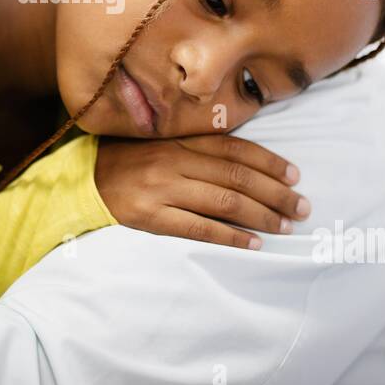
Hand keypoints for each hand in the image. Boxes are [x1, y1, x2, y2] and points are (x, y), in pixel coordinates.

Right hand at [95, 134, 309, 249]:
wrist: (81, 182)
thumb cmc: (126, 161)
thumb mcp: (160, 144)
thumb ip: (195, 147)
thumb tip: (243, 161)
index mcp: (179, 140)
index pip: (234, 149)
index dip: (268, 162)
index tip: (295, 175)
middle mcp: (175, 161)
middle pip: (237, 177)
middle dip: (276, 193)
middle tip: (303, 207)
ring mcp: (163, 189)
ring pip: (224, 202)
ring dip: (261, 215)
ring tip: (286, 226)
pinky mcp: (152, 217)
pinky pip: (199, 229)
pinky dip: (230, 236)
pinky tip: (253, 244)